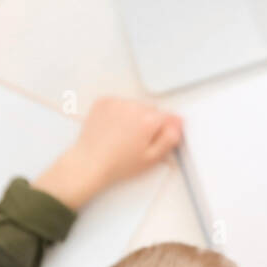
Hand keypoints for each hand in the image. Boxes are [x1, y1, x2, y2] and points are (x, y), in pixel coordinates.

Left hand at [33, 97, 181, 208]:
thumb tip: (178, 125)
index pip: (169, 116)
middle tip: (139, 141)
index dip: (168, 128)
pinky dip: (119, 112)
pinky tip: (114, 128)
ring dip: (134, 116)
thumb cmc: (118, 165)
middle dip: (149, 122)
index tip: (161, 136)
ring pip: (136, 106)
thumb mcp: (152, 159)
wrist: (88, 163)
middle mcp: (133, 106)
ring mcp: (117, 102)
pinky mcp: (103, 102)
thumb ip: (170, 139)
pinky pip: (120, 103)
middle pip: (152, 110)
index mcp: (148, 120)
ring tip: (124, 135)